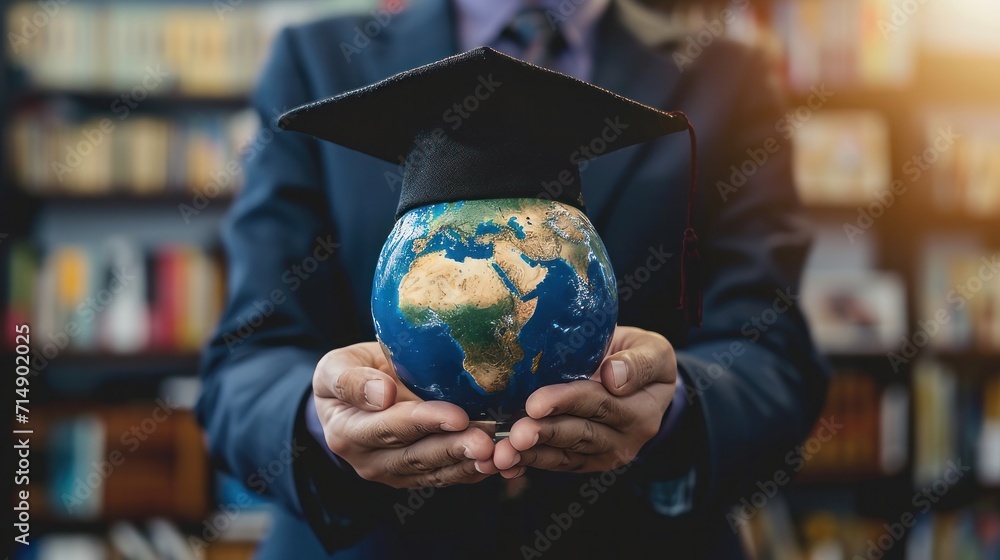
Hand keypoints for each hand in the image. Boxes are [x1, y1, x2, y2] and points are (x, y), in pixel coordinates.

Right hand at [313, 342, 497, 488]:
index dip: (425, 422)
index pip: (390, 428)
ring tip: (499, 453)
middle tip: (487, 441)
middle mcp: (370, 461)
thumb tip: (382, 393)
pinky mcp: (416, 476)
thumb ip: (351, 380)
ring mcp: (394, 473)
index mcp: (348, 432)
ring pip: (436, 471)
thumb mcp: (335, 367)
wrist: (353, 396)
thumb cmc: (348, 373)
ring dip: (470, 464)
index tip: (457, 416)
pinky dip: (475, 471)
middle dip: (455, 449)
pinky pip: (447, 477)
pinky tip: (501, 463)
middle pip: (417, 456)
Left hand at [493, 326, 676, 476]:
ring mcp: (605, 453)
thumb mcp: (653, 351)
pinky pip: (557, 463)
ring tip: (504, 453)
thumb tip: (612, 376)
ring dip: (532, 454)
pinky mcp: (586, 461)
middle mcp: (626, 438)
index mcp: (642, 409)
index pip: (601, 404)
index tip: (536, 403)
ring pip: (565, 453)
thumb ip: (639, 362)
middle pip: (580, 434)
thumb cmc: (639, 357)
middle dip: (544, 434)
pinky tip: (506, 463)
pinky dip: (530, 463)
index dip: (567, 402)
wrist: (637, 381)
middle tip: (515, 434)